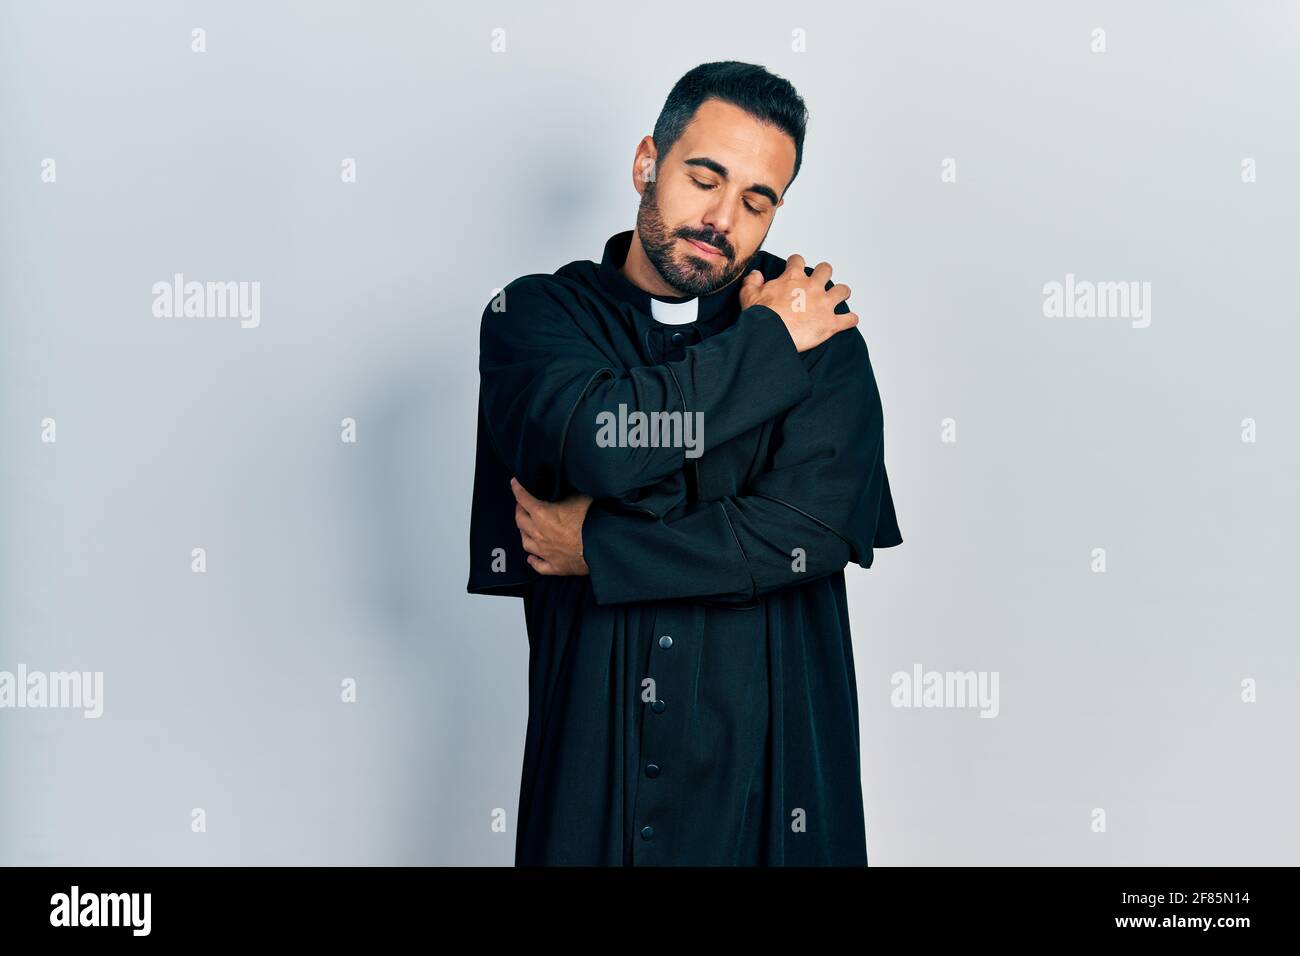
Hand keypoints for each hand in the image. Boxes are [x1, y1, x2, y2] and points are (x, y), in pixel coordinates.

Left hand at [511, 477, 592, 575]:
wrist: (601, 545)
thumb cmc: (591, 520)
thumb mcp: (579, 496)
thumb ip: (567, 490)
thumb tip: (565, 483)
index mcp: (541, 513)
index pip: (523, 498)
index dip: (517, 488)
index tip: (514, 483)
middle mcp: (538, 533)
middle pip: (519, 520)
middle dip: (519, 511)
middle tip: (522, 506)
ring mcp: (545, 552)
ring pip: (525, 542)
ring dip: (523, 534)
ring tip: (525, 529)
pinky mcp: (555, 566)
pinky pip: (538, 565)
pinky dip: (533, 560)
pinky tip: (531, 558)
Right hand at [738, 254, 857, 352]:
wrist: (771, 335)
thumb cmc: (761, 317)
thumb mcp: (748, 294)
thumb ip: (752, 281)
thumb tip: (756, 274)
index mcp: (793, 278)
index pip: (797, 261)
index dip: (796, 263)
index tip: (794, 266)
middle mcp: (812, 287)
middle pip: (825, 270)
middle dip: (824, 273)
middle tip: (820, 281)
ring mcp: (824, 304)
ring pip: (842, 290)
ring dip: (841, 293)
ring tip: (838, 297)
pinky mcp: (831, 323)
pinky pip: (849, 319)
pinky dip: (850, 320)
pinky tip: (850, 320)